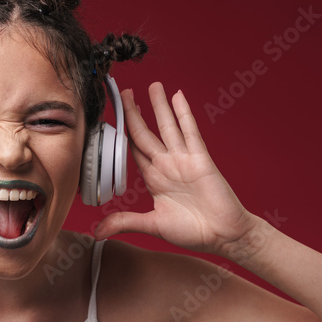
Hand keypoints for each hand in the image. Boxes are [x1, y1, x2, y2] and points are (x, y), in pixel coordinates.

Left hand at [94, 82, 255, 254]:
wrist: (224, 236)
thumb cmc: (193, 231)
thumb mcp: (152, 225)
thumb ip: (125, 222)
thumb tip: (98, 231)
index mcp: (154, 178)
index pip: (133, 150)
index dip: (122, 133)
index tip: (111, 117)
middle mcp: (167, 165)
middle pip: (145, 133)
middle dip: (134, 113)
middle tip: (125, 93)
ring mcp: (183, 160)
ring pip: (167, 126)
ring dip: (159, 106)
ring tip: (153, 85)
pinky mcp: (201, 159)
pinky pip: (190, 131)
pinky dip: (184, 114)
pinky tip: (178, 96)